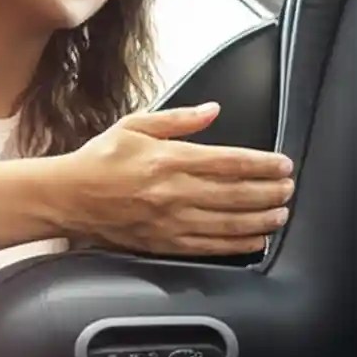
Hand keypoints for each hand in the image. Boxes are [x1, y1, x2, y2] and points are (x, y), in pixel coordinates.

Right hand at [60, 102, 294, 255]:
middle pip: (235, 194)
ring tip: (281, 214)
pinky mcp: (164, 243)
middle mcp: (174, 192)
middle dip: (268, 192)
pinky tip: (256, 240)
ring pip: (227, 223)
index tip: (283, 164)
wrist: (66, 197)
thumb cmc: (99, 159)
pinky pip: (209, 247)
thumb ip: (179, 119)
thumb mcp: (136, 125)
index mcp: (169, 159)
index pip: (228, 162)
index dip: (261, 164)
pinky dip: (237, 245)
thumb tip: (213, 110)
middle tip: (290, 189)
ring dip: (260, 219)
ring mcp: (170, 221)